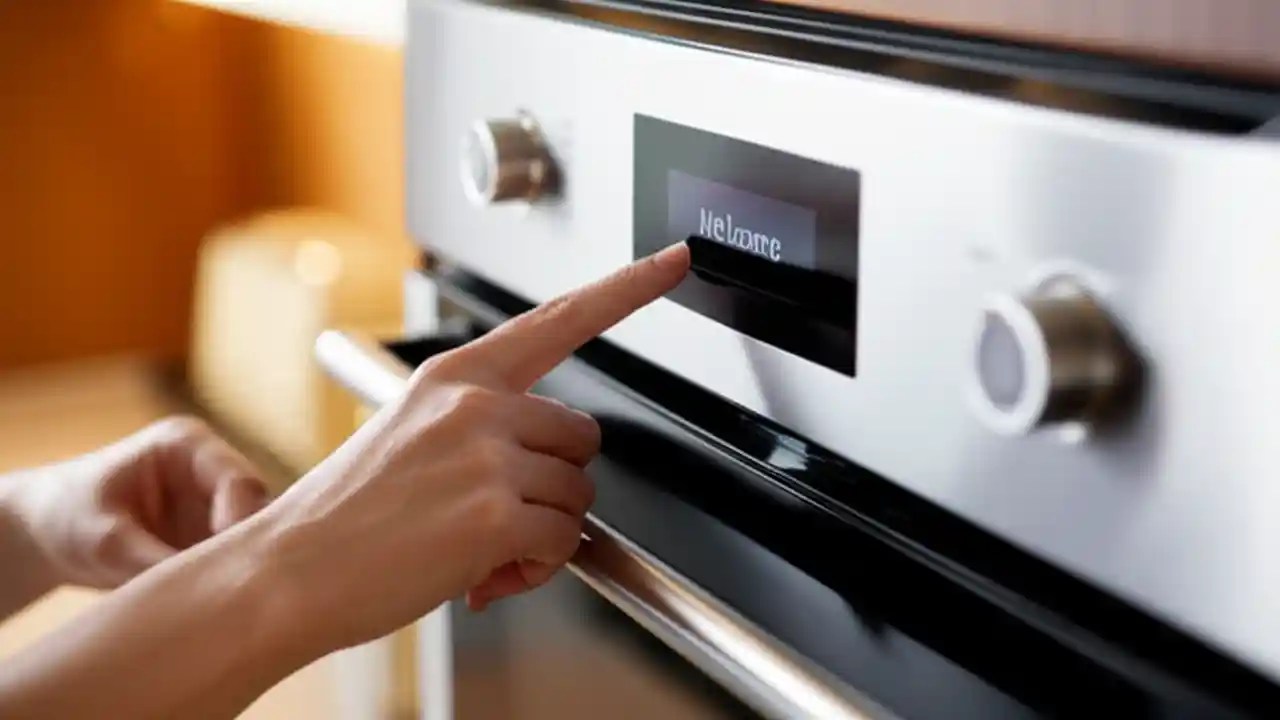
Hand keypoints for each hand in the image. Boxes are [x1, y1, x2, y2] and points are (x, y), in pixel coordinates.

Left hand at [7, 416, 269, 589]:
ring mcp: (218, 501)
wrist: (45, 532)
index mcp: (188, 444)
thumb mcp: (105, 543)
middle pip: (260, 507)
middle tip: (231, 591)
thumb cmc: (66, 518)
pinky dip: (232, 579)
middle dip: (248, 550)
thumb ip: (157, 561)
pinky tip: (218, 603)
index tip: (223, 569)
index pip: (239, 480)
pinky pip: (241, 556)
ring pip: (258, 535)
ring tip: (222, 600)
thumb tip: (207, 593)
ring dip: (243, 567)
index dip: (240, 524)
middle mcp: (213, 468)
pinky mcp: (216, 532)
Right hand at [252, 243, 689, 651]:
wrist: (287, 572)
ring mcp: (488, 453)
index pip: (561, 318)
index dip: (629, 288)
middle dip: (555, 484)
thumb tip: (542, 478)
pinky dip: (536, 569)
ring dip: (543, 533)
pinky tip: (485, 574)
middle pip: (581, 437)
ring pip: (577, 495)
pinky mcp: (496, 511)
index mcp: (456, 374)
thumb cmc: (345, 515)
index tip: (674, 260)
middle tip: (501, 518)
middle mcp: (476, 403)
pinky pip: (562, 543)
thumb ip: (481, 436)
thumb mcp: (407, 437)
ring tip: (481, 550)